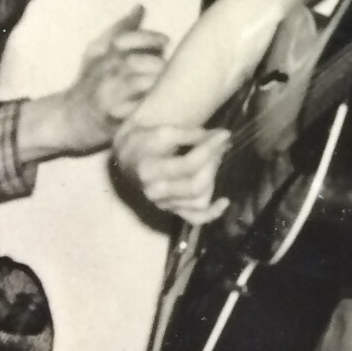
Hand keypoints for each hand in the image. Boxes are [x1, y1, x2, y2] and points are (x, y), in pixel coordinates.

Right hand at [21, 6, 168, 160]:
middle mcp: (103, 71)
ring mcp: (106, 94)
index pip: (124, 38)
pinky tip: (157, 104)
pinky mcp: (110, 117)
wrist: (68, 117)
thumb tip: (141, 7)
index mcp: (103, 53)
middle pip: (134, 61)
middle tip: (171, 69)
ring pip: (137, 84)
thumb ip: (122, 29)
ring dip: (155, 83)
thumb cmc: (91, 80)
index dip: (148, 37)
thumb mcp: (99, 51)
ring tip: (167, 85)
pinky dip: (147, 106)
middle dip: (157, 64)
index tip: (166, 41)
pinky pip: (133, 110)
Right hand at [113, 123, 230, 224]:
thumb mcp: (163, 132)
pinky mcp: (172, 210)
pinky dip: (212, 213)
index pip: (189, 164)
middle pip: (196, 184)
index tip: (224, 134)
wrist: (126, 159)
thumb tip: (217, 137)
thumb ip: (190, 135)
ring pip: (199, 201)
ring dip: (213, 178)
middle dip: (214, 162)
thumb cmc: (144, 142)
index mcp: (149, 171)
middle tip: (220, 144)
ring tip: (216, 159)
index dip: (210, 148)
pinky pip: (195, 219)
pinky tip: (225, 201)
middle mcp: (156, 193)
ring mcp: (164, 204)